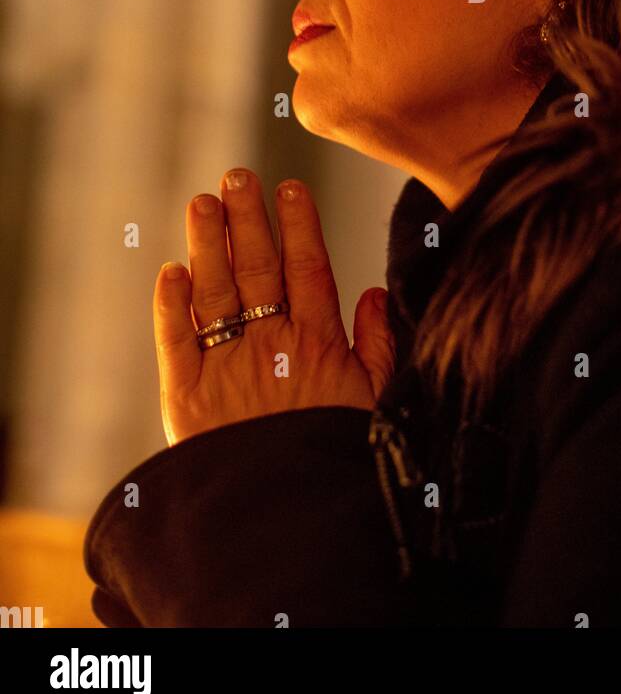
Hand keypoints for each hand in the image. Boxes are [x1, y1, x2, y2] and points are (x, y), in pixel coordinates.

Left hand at [153, 169, 394, 445]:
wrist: (282, 517)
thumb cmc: (333, 461)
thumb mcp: (375, 405)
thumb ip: (378, 348)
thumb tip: (375, 294)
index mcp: (318, 344)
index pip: (306, 267)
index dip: (297, 224)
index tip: (289, 188)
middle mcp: (270, 344)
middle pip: (257, 266)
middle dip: (247, 217)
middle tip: (237, 176)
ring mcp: (226, 365)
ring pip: (215, 289)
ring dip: (208, 242)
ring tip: (202, 202)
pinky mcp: (186, 395)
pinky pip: (175, 339)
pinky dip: (170, 303)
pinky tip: (170, 270)